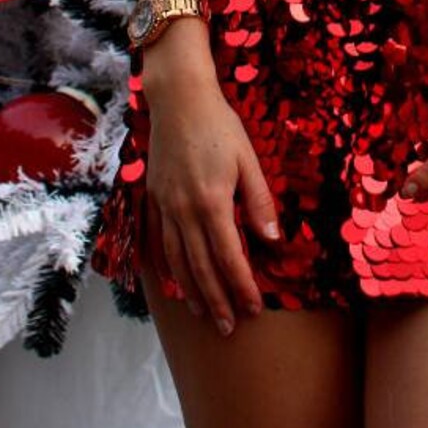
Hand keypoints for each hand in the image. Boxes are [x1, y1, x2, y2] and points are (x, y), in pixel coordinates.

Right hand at [144, 77, 279, 336]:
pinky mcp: (154, 198)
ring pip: (177, 261)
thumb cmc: (219, 125)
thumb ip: (259, 201)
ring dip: (192, 291)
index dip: (242, 287)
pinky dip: (169, 267)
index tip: (253, 308)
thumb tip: (272, 238)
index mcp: (212, 203)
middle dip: (217, 301)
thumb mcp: (248, 159)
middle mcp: (184, 211)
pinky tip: (177, 280)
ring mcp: (165, 206)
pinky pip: (160, 243)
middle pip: (201, 268)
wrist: (178, 100)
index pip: (229, 258)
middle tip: (229, 327)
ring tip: (205, 314)